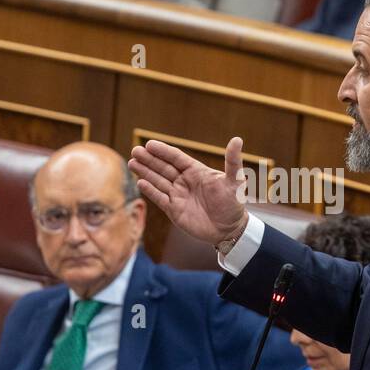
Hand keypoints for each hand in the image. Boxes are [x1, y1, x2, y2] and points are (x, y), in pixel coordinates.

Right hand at [129, 136, 249, 247]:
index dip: (163, 151)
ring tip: (132, 163)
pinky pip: (159, 198)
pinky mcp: (174, 210)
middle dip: (149, 160)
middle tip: (135, 150)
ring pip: (158, 181)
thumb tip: (237, 139)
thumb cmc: (234, 204)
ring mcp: (178, 195)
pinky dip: (150, 191)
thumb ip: (233, 161)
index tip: (150, 144)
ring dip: (145, 172)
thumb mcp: (235, 182)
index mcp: (197, 172)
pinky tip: (140, 183)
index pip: (177, 158)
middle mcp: (185, 182)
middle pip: (164, 167)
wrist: (229, 230)